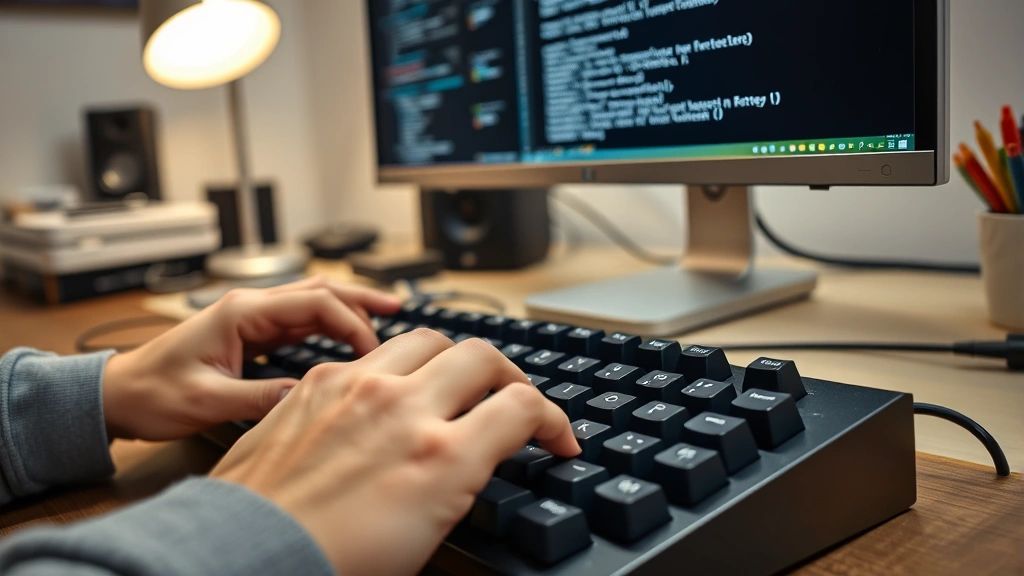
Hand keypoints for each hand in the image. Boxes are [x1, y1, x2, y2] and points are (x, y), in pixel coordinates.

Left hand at [102, 277, 401, 440]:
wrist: (120, 395)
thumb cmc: (152, 392)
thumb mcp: (206, 401)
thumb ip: (259, 398)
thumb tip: (309, 397)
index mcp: (241, 312)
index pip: (313, 303)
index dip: (350, 323)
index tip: (371, 351)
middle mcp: (249, 307)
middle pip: (319, 291)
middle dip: (361, 299)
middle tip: (398, 311)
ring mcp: (252, 319)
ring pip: (313, 303)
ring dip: (349, 308)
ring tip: (385, 316)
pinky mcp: (252, 334)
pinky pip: (301, 321)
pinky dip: (330, 325)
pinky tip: (349, 336)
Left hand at [211, 329, 580, 575]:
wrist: (242, 556)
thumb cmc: (329, 563)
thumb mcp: (426, 530)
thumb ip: (462, 477)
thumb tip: (480, 453)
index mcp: (440, 457)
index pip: (525, 408)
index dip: (555, 422)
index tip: (556, 439)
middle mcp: (403, 407)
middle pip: (485, 358)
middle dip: (511, 380)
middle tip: (512, 402)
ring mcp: (357, 385)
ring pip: (430, 339)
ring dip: (453, 358)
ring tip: (452, 382)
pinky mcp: (316, 381)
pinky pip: (373, 351)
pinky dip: (396, 363)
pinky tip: (391, 386)